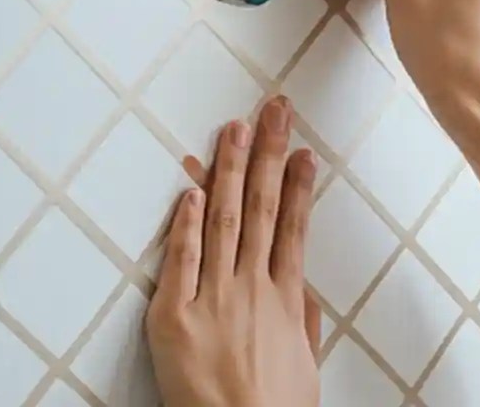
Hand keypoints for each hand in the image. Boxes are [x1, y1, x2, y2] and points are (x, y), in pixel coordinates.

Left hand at [146, 97, 320, 406]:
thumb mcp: (304, 366)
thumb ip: (301, 323)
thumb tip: (301, 291)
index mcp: (286, 303)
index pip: (294, 228)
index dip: (298, 185)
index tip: (303, 152)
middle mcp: (252, 291)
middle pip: (262, 209)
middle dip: (268, 155)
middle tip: (273, 113)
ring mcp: (214, 301)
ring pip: (224, 221)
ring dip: (229, 171)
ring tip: (235, 130)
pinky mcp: (175, 319)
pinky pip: (181, 261)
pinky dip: (187, 224)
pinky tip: (192, 190)